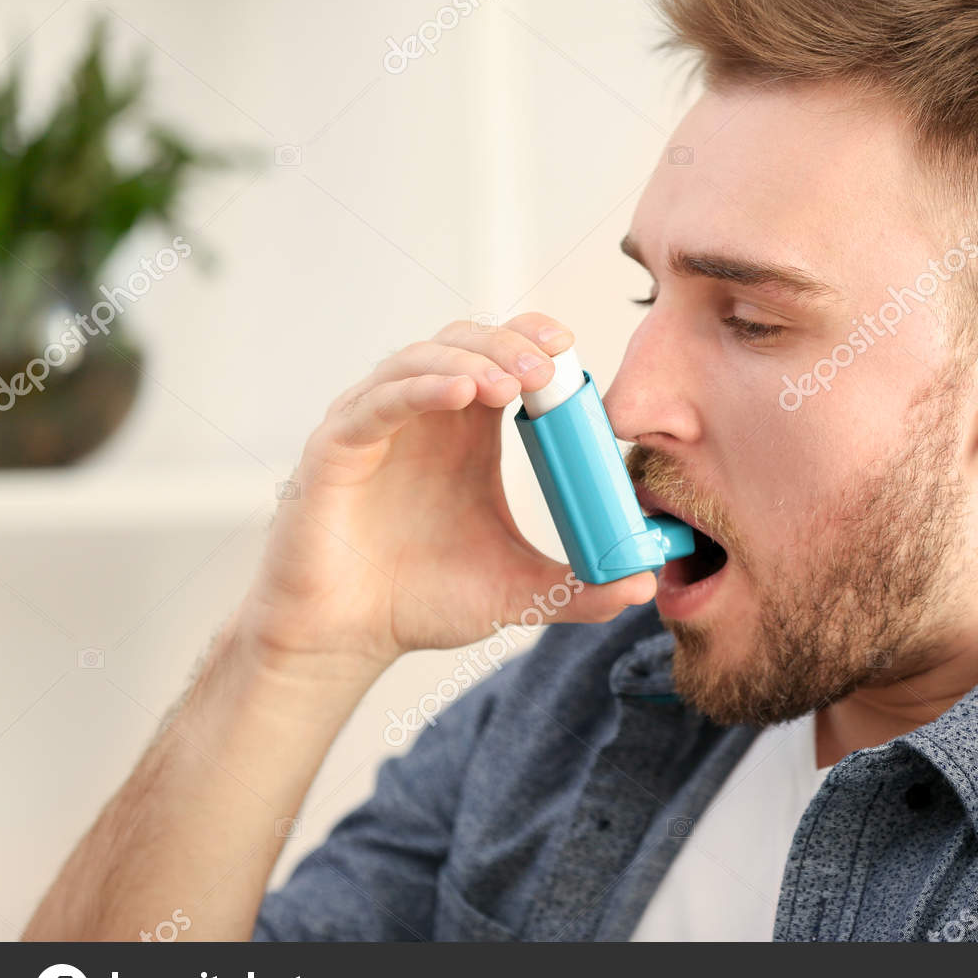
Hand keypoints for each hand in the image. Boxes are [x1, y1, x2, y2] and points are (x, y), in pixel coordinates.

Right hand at [232, 313, 655, 675]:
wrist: (347, 636)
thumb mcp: (515, 591)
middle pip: (465, 343)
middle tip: (548, 366)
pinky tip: (459, 394)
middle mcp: (423, 417)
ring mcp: (375, 426)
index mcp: (466, 432)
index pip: (501, 357)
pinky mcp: (335, 448)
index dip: (532, 341)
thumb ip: (579, 589)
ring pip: (420, 360)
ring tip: (511, 382)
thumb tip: (641, 586)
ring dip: (470, 361)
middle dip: (509, 343)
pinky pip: (376, 402)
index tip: (571, 348)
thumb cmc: (419, 599)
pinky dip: (419, 390)